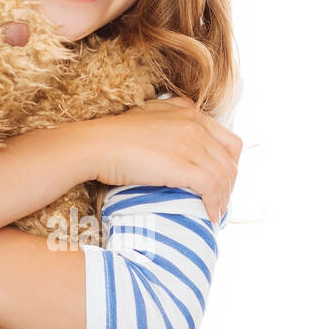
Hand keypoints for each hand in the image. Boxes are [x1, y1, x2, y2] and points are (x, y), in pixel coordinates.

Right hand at [89, 94, 242, 223]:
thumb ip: (171, 117)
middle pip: (230, 162)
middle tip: (220, 202)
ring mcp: (191, 145)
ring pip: (224, 176)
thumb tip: (181, 133)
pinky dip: (215, 204)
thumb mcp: (149, 114)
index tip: (221, 182)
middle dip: (229, 185)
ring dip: (224, 199)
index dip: (230, 165)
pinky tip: (209, 215)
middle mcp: (196, 126)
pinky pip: (212, 187)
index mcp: (190, 113)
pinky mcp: (183, 166)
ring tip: (215, 213)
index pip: (230, 142)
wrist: (97, 145)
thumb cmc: (114, 134)